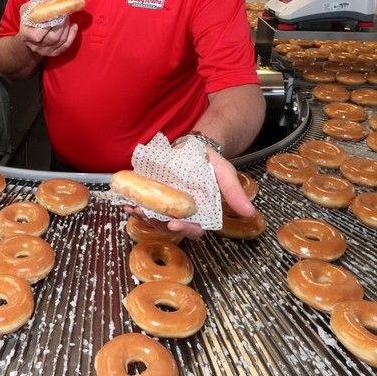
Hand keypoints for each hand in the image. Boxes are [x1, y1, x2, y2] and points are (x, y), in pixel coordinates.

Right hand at [19, 3, 77, 57]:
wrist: (28, 38)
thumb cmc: (28, 21)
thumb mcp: (26, 11)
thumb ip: (34, 6)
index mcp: (27, 35)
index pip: (39, 34)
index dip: (49, 23)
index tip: (55, 13)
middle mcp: (36, 46)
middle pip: (53, 37)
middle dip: (62, 24)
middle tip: (65, 13)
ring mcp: (45, 51)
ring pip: (61, 41)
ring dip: (67, 28)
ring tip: (67, 17)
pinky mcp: (54, 53)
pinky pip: (66, 46)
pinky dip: (72, 35)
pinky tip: (74, 26)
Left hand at [121, 150, 254, 240]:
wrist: (194, 145)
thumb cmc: (211, 162)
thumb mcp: (225, 173)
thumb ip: (234, 192)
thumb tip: (250, 213)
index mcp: (200, 214)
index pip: (193, 229)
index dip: (184, 230)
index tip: (174, 225)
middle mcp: (181, 213)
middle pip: (168, 226)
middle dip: (156, 223)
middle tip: (145, 214)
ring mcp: (165, 205)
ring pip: (153, 218)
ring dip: (142, 215)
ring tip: (132, 207)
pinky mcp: (152, 194)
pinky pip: (142, 203)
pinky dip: (133, 203)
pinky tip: (126, 200)